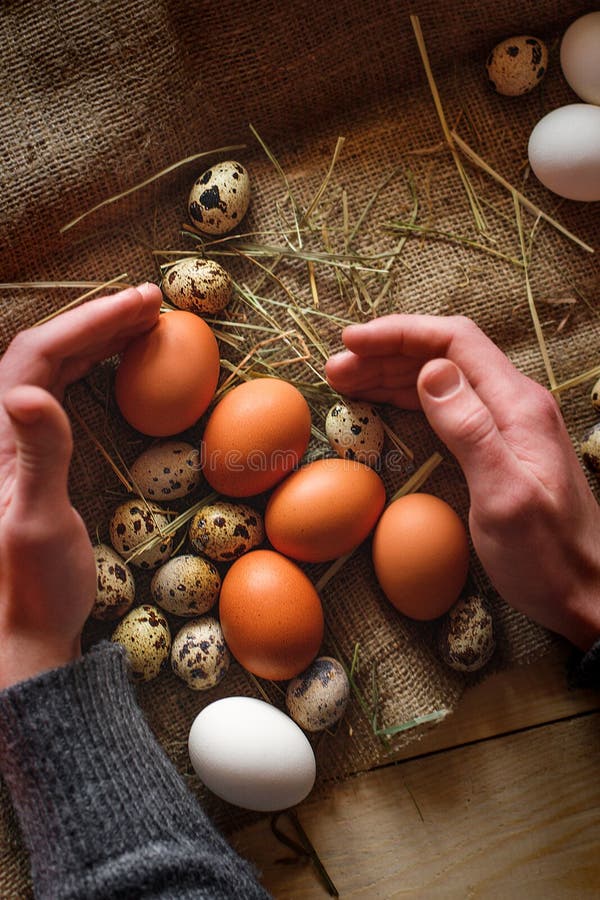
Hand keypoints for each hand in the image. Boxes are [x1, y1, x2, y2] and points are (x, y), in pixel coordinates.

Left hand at [0, 284, 162, 688]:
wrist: (22, 631)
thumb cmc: (33, 587)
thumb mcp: (36, 524)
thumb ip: (37, 455)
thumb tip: (28, 390)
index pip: (38, 355)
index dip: (89, 321)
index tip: (142, 304)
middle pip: (45, 352)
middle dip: (98, 320)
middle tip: (153, 303)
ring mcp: (13, 441)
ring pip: (52, 368)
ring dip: (97, 339)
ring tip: (143, 322)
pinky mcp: (31, 456)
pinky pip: (61, 392)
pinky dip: (93, 368)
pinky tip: (118, 363)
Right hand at [326, 314, 599, 650]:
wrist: (586, 592)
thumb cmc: (545, 556)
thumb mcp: (503, 497)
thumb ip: (469, 430)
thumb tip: (432, 370)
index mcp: (517, 405)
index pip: (454, 341)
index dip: (398, 334)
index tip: (351, 342)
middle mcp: (515, 403)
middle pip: (444, 355)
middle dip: (386, 353)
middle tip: (335, 368)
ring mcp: (508, 423)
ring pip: (443, 378)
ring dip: (392, 374)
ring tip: (346, 381)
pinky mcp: (500, 445)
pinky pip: (448, 406)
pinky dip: (409, 398)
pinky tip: (383, 404)